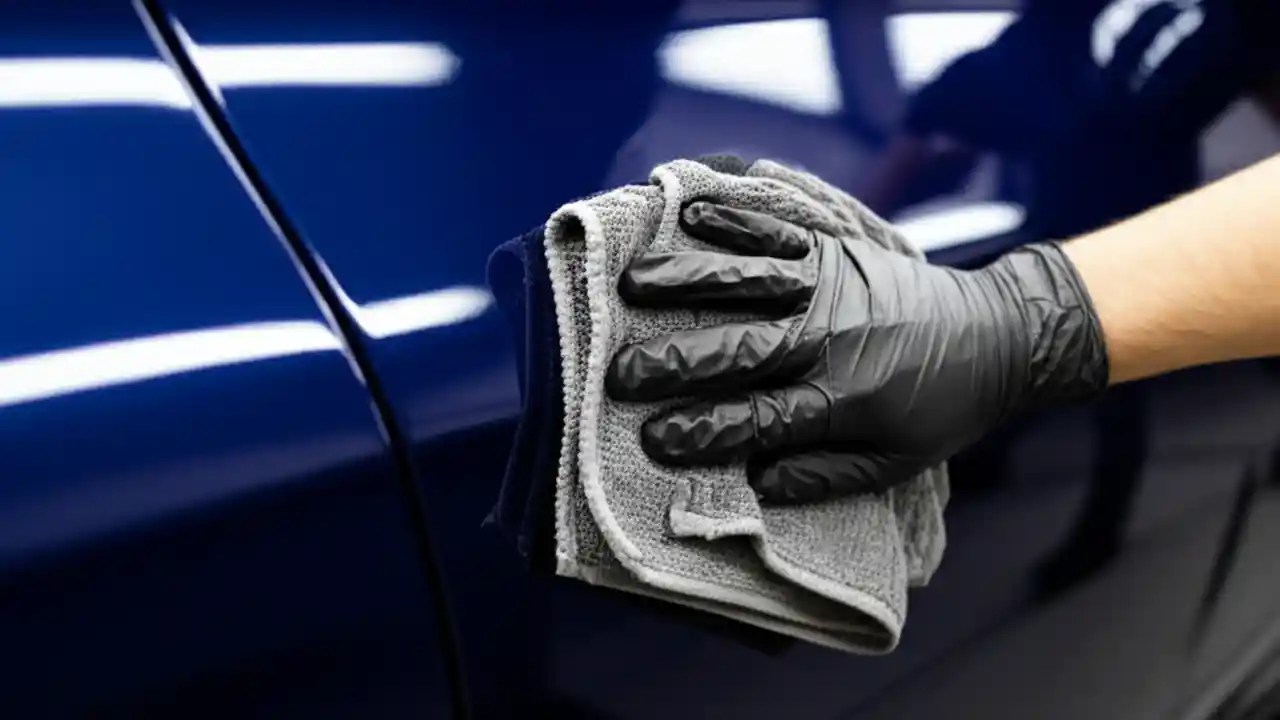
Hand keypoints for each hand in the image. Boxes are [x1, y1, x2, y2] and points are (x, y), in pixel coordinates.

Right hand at [606, 202, 1107, 502]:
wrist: (997, 336)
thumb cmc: (936, 410)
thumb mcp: (892, 463)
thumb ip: (821, 475)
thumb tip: (752, 481)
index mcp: (841, 399)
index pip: (759, 419)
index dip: (704, 431)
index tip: (652, 440)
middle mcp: (830, 339)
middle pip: (742, 348)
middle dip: (677, 361)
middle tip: (617, 372)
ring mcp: (830, 286)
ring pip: (748, 280)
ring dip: (687, 281)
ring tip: (631, 284)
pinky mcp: (836, 250)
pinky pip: (779, 230)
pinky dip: (735, 219)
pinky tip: (689, 212)